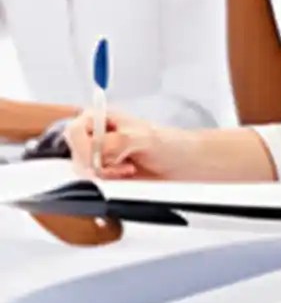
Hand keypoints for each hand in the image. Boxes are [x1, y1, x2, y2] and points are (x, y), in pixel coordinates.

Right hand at [63, 110, 197, 179]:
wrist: (183, 163)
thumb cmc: (167, 143)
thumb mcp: (142, 138)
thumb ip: (116, 142)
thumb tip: (97, 151)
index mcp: (99, 118)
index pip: (74, 132)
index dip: (84, 148)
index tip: (100, 160)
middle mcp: (93, 136)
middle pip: (76, 155)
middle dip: (99, 164)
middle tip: (124, 164)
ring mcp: (96, 157)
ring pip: (83, 173)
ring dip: (107, 175)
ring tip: (129, 168)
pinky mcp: (103, 175)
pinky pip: (93, 185)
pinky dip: (109, 184)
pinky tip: (127, 175)